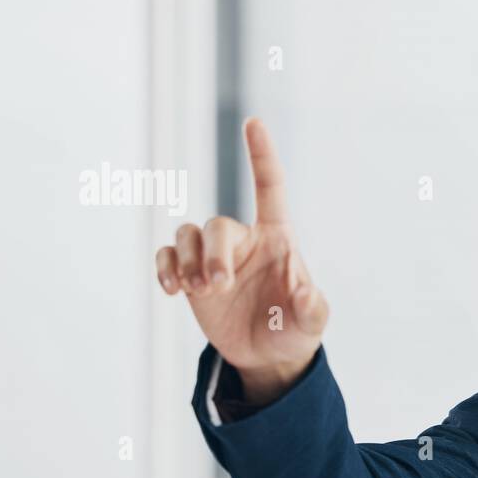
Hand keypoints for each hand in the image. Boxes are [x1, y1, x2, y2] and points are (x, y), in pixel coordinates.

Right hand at [154, 118, 328, 403]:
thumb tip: (303, 288)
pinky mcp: (190, 276)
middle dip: (211, 255)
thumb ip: (312, 306)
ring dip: (187, 261)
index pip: (269, 188)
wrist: (266, 355)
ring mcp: (213, 257)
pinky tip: (172, 291)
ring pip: (187, 235)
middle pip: (216, 225)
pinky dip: (165, 268)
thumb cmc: (294, 330)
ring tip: (198, 292)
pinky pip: (168, 255)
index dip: (261, 156)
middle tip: (218, 286)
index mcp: (277, 238)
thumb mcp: (312, 323)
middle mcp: (243, 240)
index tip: (253, 122)